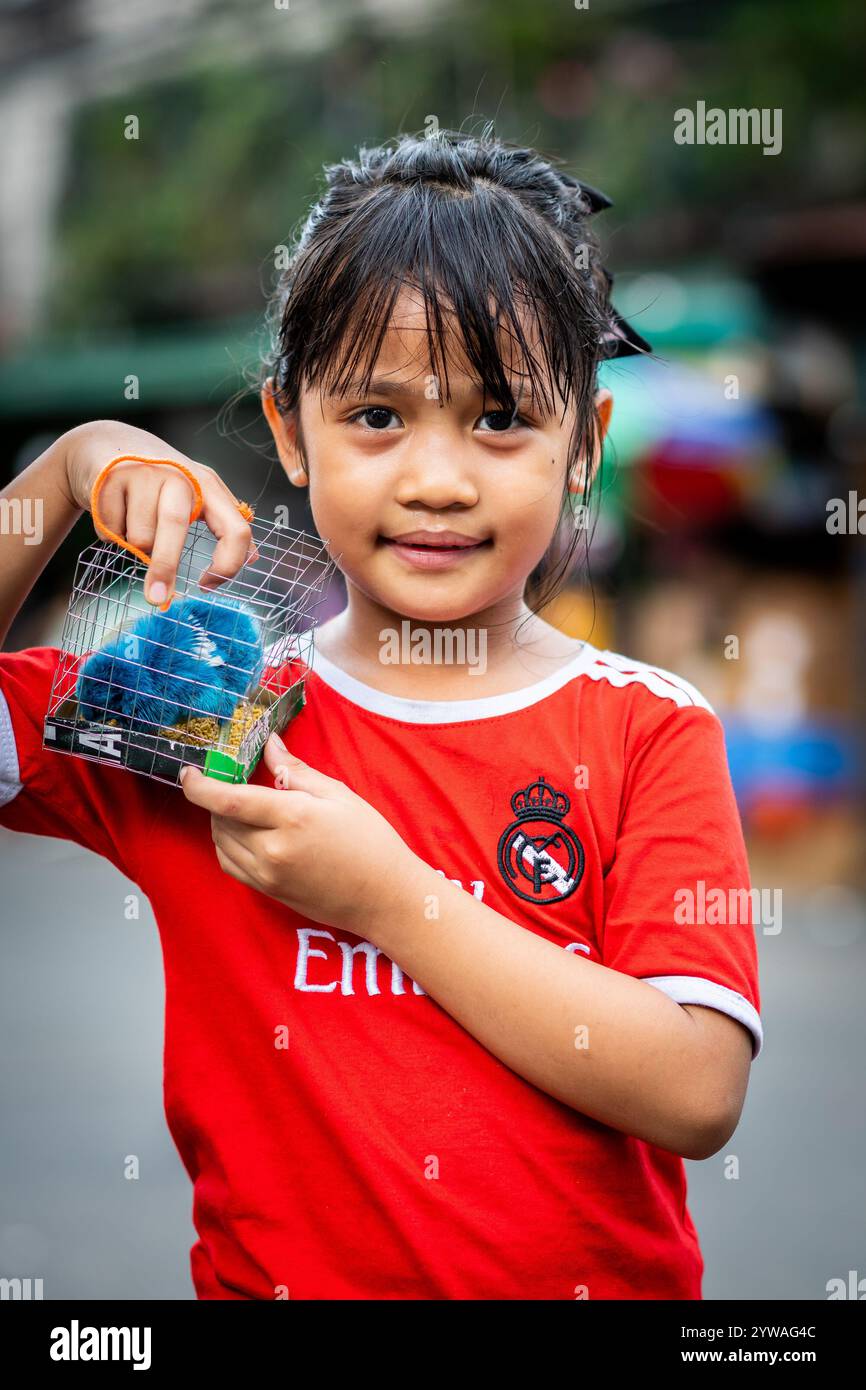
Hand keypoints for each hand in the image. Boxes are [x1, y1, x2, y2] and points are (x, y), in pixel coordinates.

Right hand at [63, 419, 256, 603]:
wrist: (106, 444)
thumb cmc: (159, 480)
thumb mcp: (197, 493)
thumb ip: (224, 523)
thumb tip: (254, 558)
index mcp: (209, 486)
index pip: (236, 529)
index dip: (228, 564)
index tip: (207, 585)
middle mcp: (180, 475)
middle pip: (175, 527)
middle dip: (165, 567)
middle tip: (157, 598)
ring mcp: (143, 472)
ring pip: (139, 535)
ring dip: (133, 544)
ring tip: (130, 521)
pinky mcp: (110, 476)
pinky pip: (110, 527)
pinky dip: (110, 531)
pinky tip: (113, 511)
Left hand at [178, 731, 421, 935]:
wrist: (384, 897)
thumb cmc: (370, 842)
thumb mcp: (338, 795)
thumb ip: (296, 771)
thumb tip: (269, 747)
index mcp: (291, 818)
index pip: (228, 800)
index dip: (200, 786)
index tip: (188, 773)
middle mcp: (272, 850)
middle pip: (220, 820)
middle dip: (216, 799)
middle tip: (229, 781)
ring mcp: (268, 875)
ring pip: (221, 843)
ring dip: (219, 821)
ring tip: (239, 806)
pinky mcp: (268, 891)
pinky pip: (231, 864)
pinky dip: (226, 844)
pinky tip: (243, 833)